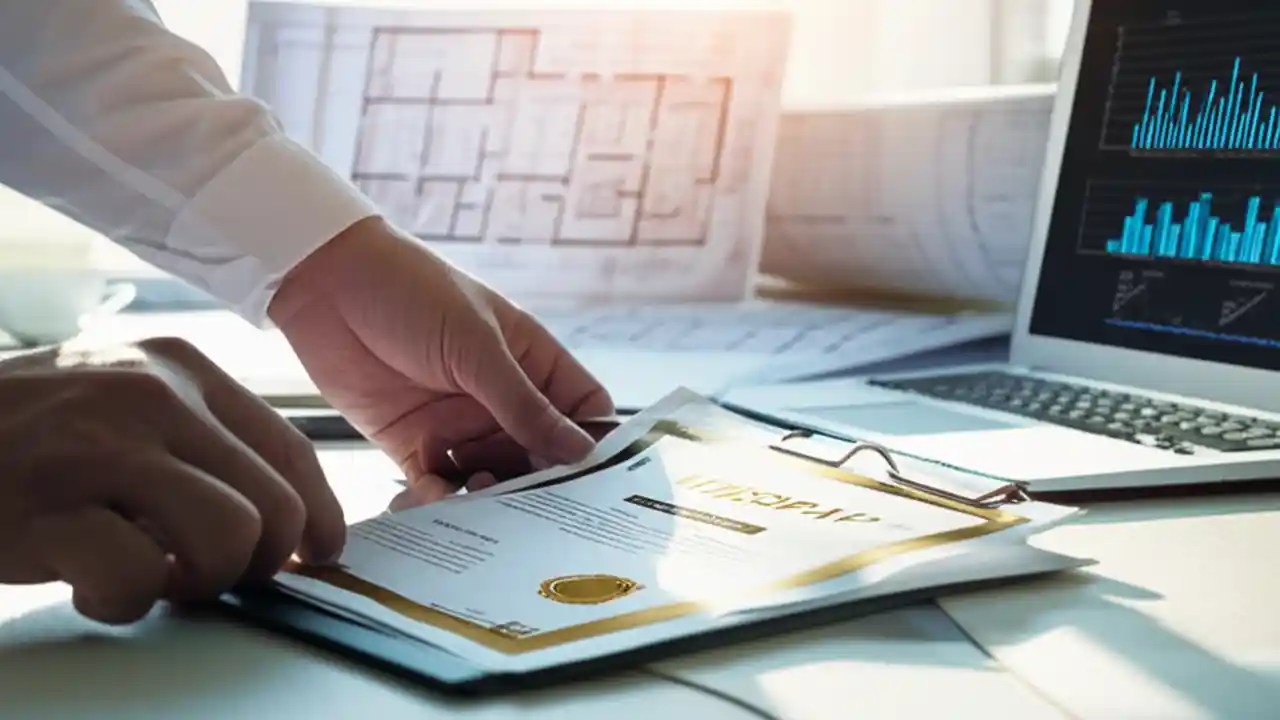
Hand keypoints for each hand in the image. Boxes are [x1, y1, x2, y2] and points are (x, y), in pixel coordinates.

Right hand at [0, 339, 343, 623]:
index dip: (318, 517)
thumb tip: (291, 522)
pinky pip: (138, 577)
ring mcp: (97, 446)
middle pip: (275, 507)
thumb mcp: (124, 405)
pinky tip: (89, 585)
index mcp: (182, 368)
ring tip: (149, 575)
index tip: (314, 556)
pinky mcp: (44, 505)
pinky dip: (122, 601)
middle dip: (252, 563)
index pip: (293, 450)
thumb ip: (202, 443)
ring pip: (229, 538)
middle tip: (201, 573)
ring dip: (196, 582)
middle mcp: (152, 395)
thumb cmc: (26, 436)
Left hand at [269, 217, 613, 506]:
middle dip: (537, 485)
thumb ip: (524, 403)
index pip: (581, 413)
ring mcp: (458, 423)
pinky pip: (435, 486)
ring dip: (487, 498)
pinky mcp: (412, 444)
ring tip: (477, 501)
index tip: (592, 484)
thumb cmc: (412, 290)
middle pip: (537, 457)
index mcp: (531, 363)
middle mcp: (499, 398)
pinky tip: (428, 502)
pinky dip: (436, 502)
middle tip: (534, 512)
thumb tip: (581, 451)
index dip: (591, 448)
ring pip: (490, 479)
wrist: (325, 282)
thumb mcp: (477, 346)